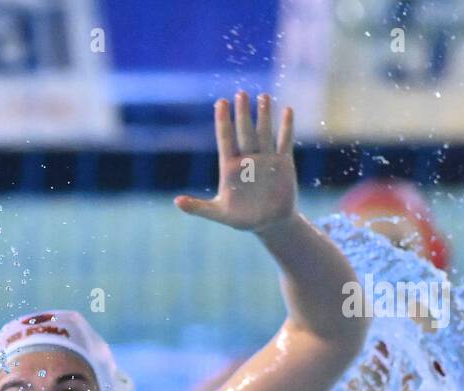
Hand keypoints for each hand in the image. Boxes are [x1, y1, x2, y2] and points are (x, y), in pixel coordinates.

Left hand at [175, 91, 296, 233]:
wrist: (268, 223)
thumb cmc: (241, 218)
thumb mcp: (218, 213)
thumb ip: (198, 207)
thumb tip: (176, 202)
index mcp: (230, 167)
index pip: (225, 139)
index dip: (223, 121)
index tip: (220, 103)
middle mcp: (247, 158)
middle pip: (244, 131)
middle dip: (242, 113)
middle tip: (241, 94)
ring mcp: (265, 159)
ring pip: (264, 132)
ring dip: (264, 115)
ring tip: (263, 97)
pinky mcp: (283, 163)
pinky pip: (284, 142)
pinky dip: (286, 128)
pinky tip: (286, 111)